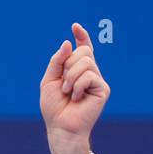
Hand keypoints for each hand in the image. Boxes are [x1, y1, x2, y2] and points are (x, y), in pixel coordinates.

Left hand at [40, 23, 109, 153]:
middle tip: (63, 84)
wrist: (61, 127)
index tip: (74, 26)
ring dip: (70, 77)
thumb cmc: (54, 108)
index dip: (81, 36)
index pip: (83, 48)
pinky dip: (77, 86)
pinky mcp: (103, 89)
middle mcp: (90, 73)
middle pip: (83, 52)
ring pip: (86, 62)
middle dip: (68, 65)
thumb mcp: (49, 81)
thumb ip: (56, 62)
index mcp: (77, 70)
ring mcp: (97, 80)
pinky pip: (89, 75)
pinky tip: (76, 98)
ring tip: (68, 92)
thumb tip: (67, 43)